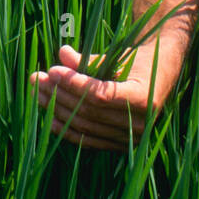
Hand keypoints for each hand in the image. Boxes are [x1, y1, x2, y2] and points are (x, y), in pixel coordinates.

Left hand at [30, 41, 171, 150]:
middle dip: (59, 95)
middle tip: (37, 79)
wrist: (161, 75)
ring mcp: (130, 139)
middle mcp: (140, 124)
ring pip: (85, 127)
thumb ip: (89, 59)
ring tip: (38, 93)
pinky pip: (88, 139)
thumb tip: (62, 53)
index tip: (52, 70)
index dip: (73, 83)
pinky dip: (66, 128)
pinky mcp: (119, 145)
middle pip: (89, 112)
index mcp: (143, 98)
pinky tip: (48, 116)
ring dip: (57, 110)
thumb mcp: (117, 55)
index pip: (99, 95)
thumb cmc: (139, 59)